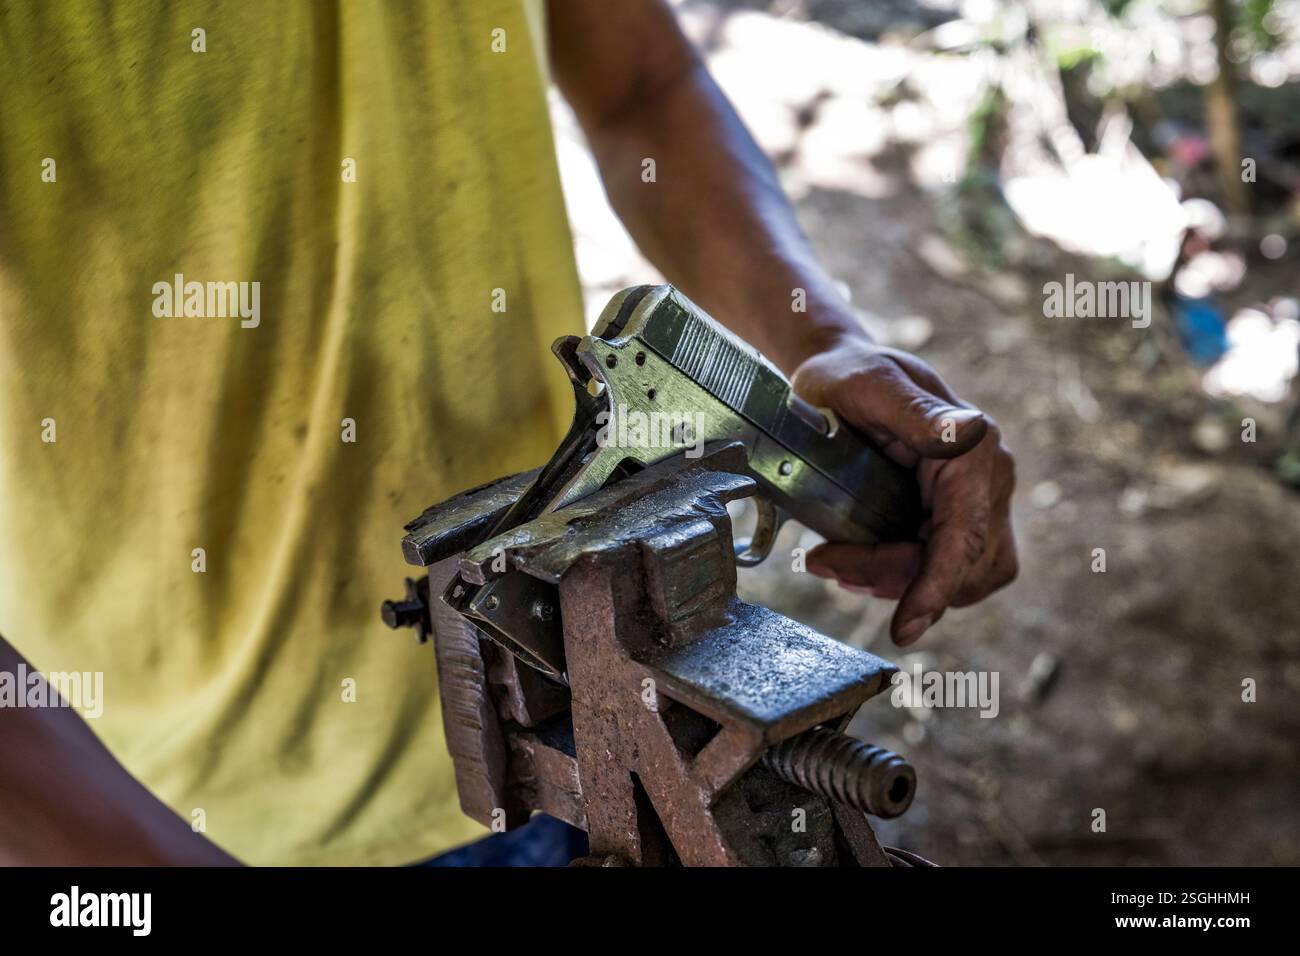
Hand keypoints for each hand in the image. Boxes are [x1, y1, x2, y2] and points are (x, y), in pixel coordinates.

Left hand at [791, 335, 1017, 645]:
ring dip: (902, 585)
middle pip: (965, 566)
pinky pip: (951, 569)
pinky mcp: (963, 516)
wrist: (842, 373)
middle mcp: (990, 476)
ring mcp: (982, 499)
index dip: (936, 588)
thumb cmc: (847, 376)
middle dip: (898, 582)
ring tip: (839, 564)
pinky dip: (908, 579)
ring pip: (964, 577)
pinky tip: (860, 564)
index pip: (965, 537)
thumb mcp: (867, 386)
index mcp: (973, 447)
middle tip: (828, 563)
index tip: (904, 629)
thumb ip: (916, 415)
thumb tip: (965, 434)